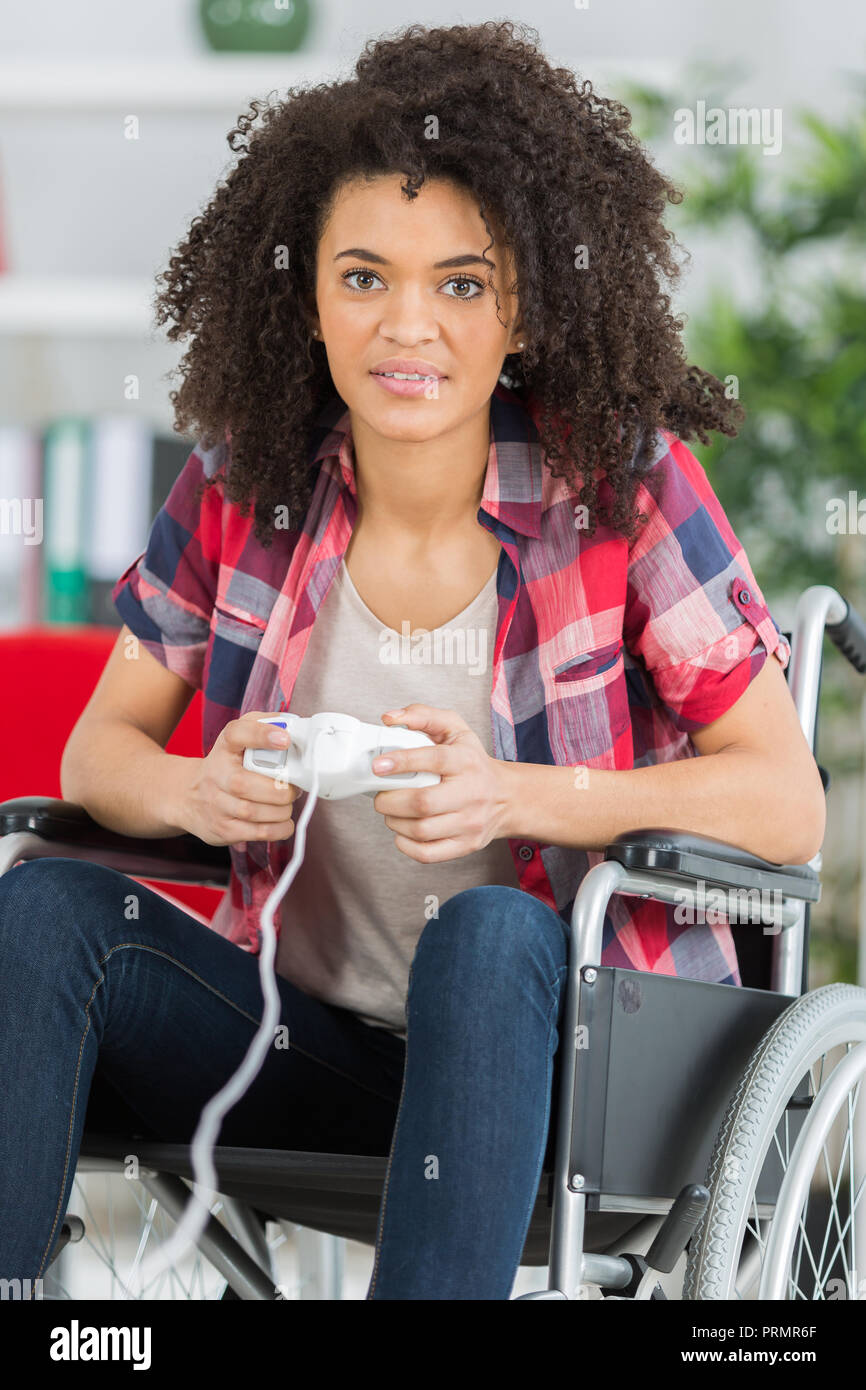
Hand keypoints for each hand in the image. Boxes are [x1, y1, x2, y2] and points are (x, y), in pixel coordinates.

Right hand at [177, 711, 301, 845]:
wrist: (189, 796)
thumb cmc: (226, 765)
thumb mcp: (239, 739)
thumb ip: (265, 725)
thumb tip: (294, 725)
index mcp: (224, 747)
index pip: (237, 734)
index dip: (261, 735)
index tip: (285, 739)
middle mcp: (216, 775)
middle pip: (245, 784)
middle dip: (280, 789)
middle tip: (292, 788)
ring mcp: (217, 804)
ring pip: (253, 812)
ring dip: (281, 810)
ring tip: (287, 804)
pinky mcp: (223, 829)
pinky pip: (257, 832)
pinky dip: (279, 829)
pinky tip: (283, 821)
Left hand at [371, 704, 513, 862]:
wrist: (506, 797)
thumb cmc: (472, 763)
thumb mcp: (454, 729)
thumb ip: (422, 716)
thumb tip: (390, 718)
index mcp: (467, 761)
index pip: (434, 759)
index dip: (402, 762)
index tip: (378, 765)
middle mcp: (471, 792)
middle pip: (423, 803)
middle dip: (390, 800)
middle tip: (380, 795)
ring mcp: (469, 822)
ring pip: (421, 830)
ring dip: (394, 821)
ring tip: (391, 811)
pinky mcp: (465, 845)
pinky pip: (427, 853)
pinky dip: (405, 844)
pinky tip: (402, 831)